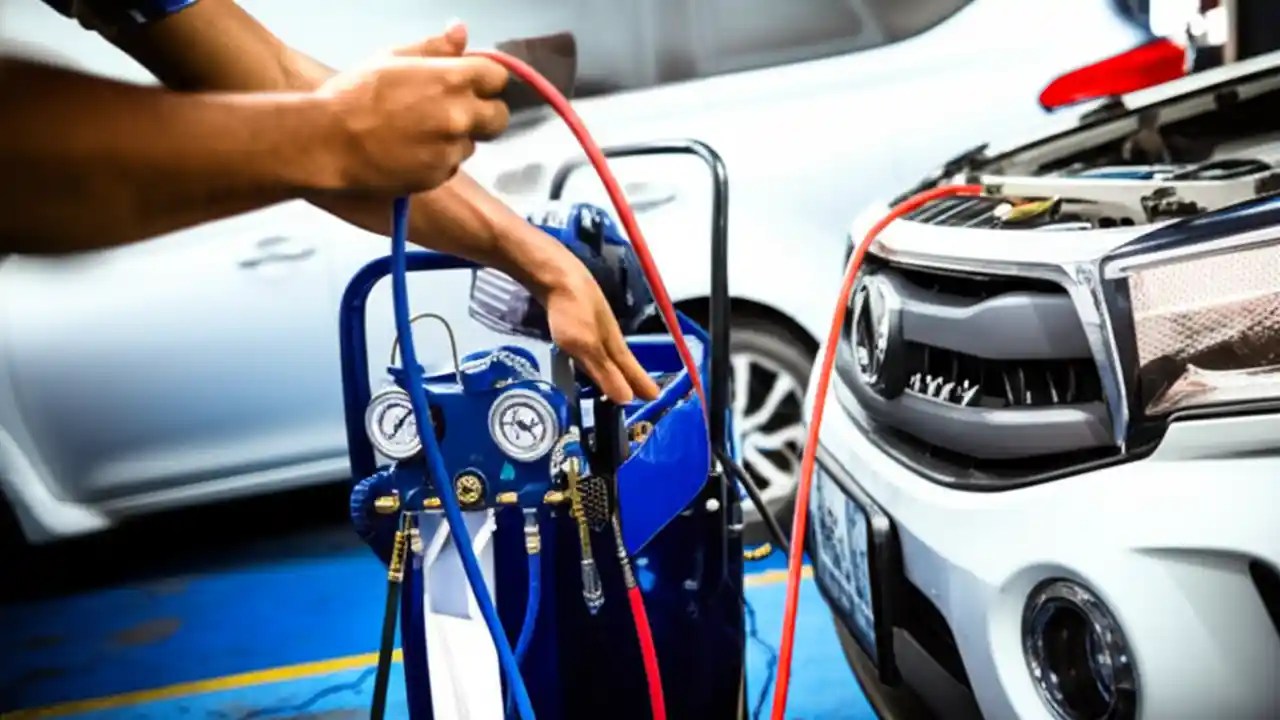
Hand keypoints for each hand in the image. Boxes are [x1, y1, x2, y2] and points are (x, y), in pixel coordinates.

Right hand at [313, 28, 508, 195]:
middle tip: (456, 112)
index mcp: (452, 78)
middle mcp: (460, 114)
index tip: (472, 83)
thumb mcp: (393, 58)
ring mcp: (451, 149)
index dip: (485, 79)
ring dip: (455, 138)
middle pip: (499, 117)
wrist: (328, 142)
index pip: (498, 76)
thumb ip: (435, 47)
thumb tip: (461, 31)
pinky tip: (408, 152)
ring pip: (472, 143)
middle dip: (484, 113)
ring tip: (416, 132)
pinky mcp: (440, 176)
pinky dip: (437, 160)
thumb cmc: (355, 94)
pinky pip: (451, 166)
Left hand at [544, 265, 660, 404]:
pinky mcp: (580, 316)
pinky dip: (596, 354)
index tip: (654, 398)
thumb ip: (605, 372)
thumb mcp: (586, 347)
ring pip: (608, 351)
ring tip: (618, 380)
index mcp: (614, 344)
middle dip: (631, 377)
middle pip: (622, 361)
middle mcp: (609, 334)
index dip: (640, 384)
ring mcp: (595, 323)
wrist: (557, 275)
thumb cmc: (574, 312)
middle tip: (641, 393)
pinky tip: (589, 354)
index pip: (631, 370)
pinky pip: (593, 342)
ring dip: (614, 366)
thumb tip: (628, 399)